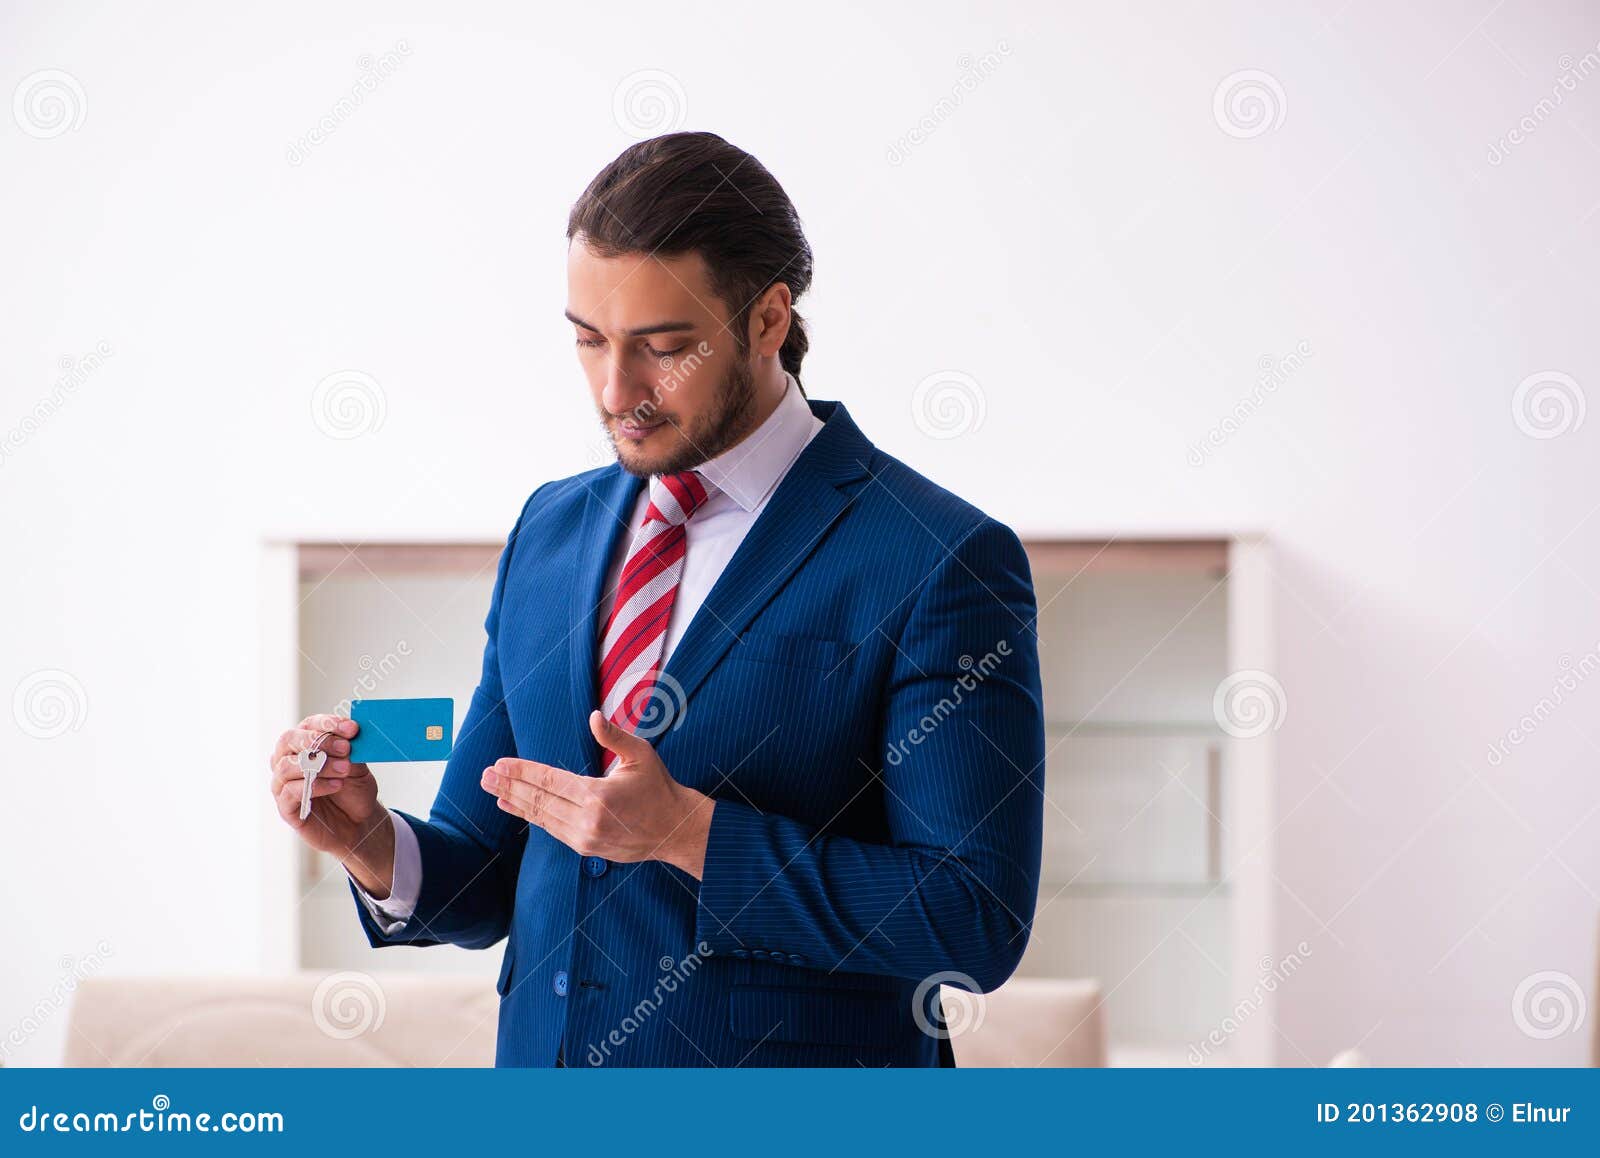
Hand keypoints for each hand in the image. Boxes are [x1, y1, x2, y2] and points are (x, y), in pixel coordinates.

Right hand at [268, 714, 388, 878]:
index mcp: (305, 745)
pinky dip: (316, 786)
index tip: (352, 729)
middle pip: (288, 740)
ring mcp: (283, 784)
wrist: (359, 824)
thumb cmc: (354, 791)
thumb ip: (351, 752)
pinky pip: (290, 792)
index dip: (328, 723)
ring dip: (319, 765)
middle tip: (345, 748)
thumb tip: (349, 736)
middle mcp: (288, 760)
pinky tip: (337, 785)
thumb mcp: (359, 767)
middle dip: (318, 741)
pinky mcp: (285, 807)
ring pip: (287, 766)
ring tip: (344, 769)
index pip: (308, 725)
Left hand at [480, 710, 714, 878]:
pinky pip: (551, 829)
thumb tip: (593, 717)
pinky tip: (515, 806)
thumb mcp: (641, 755)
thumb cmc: (658, 788)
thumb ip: (614, 737)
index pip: (550, 780)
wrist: (674, 831)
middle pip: (539, 800)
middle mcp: (587, 820)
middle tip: (485, 776)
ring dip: (514, 801)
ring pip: (541, 816)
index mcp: (598, 795)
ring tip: (493, 790)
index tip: (500, 764)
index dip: (522, 772)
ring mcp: (585, 838)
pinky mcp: (586, 848)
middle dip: (509, 786)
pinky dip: (531, 816)